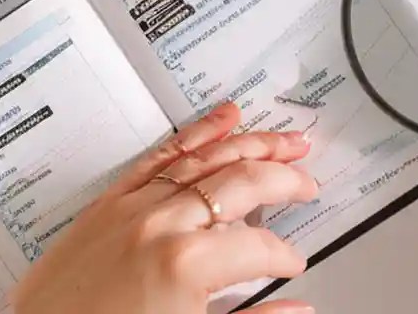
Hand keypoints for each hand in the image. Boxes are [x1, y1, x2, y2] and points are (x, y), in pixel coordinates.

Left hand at [13, 102, 317, 313]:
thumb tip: (296, 309)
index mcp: (186, 262)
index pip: (260, 247)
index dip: (285, 255)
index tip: (293, 263)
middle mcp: (162, 222)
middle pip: (242, 184)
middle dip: (285, 178)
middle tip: (309, 180)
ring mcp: (133, 207)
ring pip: (206, 159)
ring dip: (252, 144)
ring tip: (283, 138)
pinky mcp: (108, 204)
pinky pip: (160, 156)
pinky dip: (195, 134)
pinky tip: (219, 123)